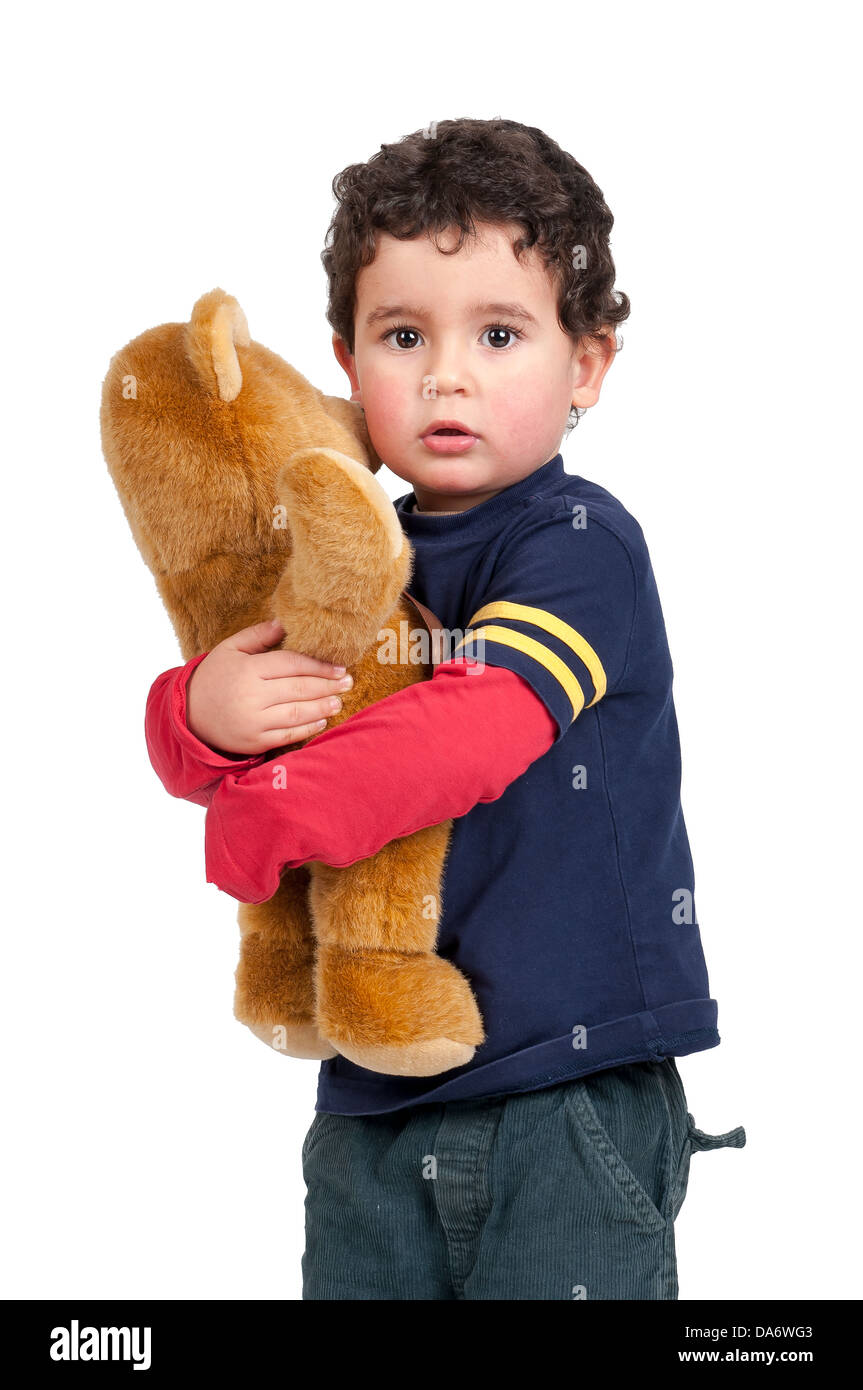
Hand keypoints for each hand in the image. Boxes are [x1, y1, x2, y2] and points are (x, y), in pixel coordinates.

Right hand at [186, 619, 352, 755]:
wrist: (188, 715)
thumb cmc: (213, 677)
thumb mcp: (229, 649)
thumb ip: (257, 635)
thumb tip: (285, 622)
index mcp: (247, 670)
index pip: (291, 664)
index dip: (318, 665)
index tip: (339, 666)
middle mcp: (251, 697)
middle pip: (299, 689)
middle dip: (328, 686)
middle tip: (347, 682)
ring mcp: (253, 722)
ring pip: (297, 713)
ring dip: (322, 707)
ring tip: (339, 701)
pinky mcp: (254, 742)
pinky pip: (287, 736)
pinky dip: (307, 729)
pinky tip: (322, 721)